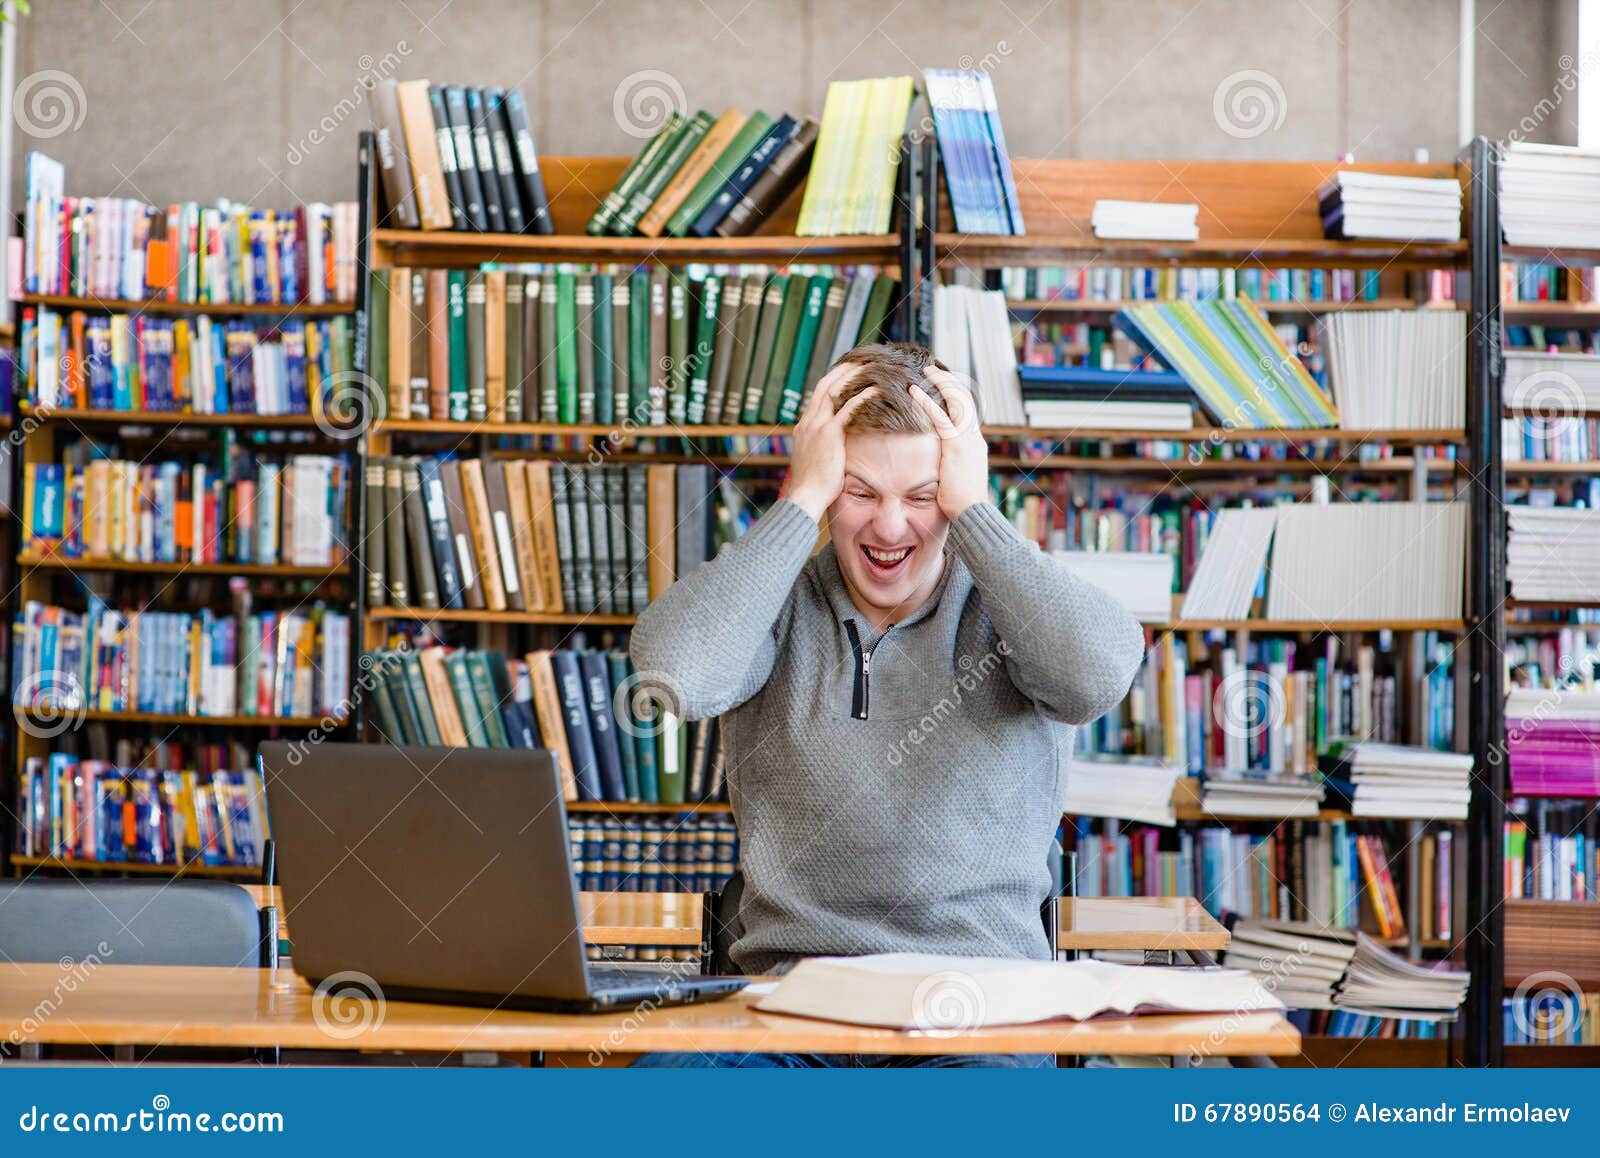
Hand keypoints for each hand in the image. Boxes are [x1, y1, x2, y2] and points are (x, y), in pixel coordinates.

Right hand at [785, 365, 878, 520]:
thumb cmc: (812, 485)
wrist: (805, 495)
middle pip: (825, 384)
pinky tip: (876, 390)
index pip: (818, 394)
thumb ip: (820, 447)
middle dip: (843, 370)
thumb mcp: (812, 459)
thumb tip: (831, 447)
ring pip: (835, 390)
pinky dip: (863, 397)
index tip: (847, 372)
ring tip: (871, 367)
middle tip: (861, 360)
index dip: (833, 380)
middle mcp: (808, 421)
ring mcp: (817, 425)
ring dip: (853, 376)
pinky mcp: (829, 434)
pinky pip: (848, 409)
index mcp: (804, 426)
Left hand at [909, 366, 987, 519]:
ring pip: (955, 401)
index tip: (941, 382)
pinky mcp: (955, 446)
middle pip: (964, 398)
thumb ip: (949, 462)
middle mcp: (973, 437)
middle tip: (932, 368)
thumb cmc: (962, 503)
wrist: (972, 514)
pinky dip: (927, 402)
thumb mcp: (957, 477)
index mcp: (974, 443)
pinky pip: (940, 417)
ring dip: (939, 383)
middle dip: (948, 381)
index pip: (966, 410)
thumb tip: (936, 460)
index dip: (954, 393)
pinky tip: (914, 392)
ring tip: (924, 370)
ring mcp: (966, 440)